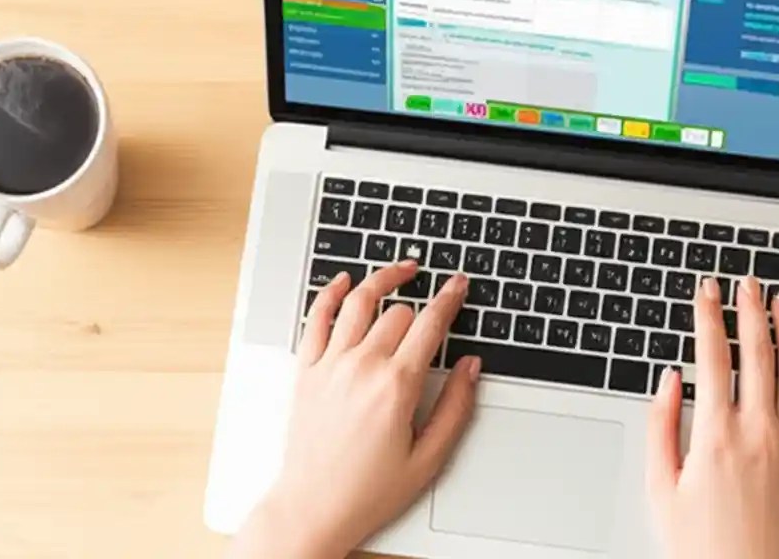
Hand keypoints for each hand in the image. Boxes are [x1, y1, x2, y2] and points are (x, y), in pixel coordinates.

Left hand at [229, 261, 481, 558]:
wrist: (313, 508)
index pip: (431, 324)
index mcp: (396, 386)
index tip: (459, 284)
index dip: (450, 298)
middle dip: (422, 305)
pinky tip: (343, 281)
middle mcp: (362, 367)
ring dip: (382, 279)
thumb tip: (472, 368)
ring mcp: (330, 365)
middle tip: (435, 301)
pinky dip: (330, 293)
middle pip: (399, 313)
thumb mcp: (429, 458)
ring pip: (359, 302)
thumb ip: (456, 407)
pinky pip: (316, 318)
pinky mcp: (306, 371)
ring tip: (401, 270)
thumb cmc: (368, 490)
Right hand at [647, 276, 778, 558]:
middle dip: (751, 310)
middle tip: (747, 282)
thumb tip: (669, 380)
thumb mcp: (659, 485)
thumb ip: (661, 426)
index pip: (712, 357)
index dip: (708, 316)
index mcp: (715, 435)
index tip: (706, 290)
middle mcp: (757, 432)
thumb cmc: (696, 543)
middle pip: (757, 355)